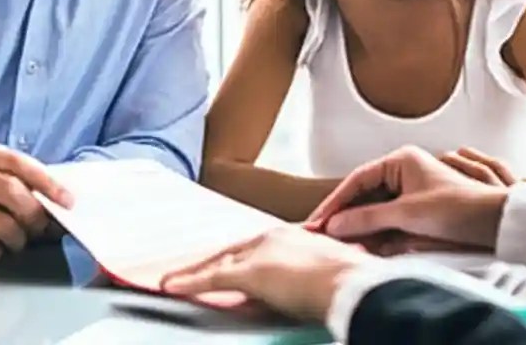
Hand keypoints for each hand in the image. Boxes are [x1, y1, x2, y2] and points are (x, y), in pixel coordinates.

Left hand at [161, 226, 375, 322]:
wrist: (354, 286)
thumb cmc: (350, 285)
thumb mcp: (326, 274)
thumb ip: (306, 276)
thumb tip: (298, 289)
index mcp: (293, 236)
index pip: (251, 247)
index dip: (232, 258)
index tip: (219, 264)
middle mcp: (274, 237)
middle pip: (230, 252)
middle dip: (207, 263)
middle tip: (184, 271)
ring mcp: (261, 254)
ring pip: (218, 264)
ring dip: (193, 273)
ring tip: (172, 280)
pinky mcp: (251, 273)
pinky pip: (212, 278)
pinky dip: (189, 282)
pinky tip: (171, 286)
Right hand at [306, 146, 508, 250]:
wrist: (497, 224)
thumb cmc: (459, 208)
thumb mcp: (406, 214)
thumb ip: (367, 219)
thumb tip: (335, 225)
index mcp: (401, 161)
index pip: (356, 181)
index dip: (334, 203)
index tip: (318, 221)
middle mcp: (405, 173)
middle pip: (364, 197)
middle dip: (346, 219)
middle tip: (325, 236)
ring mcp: (412, 193)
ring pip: (377, 212)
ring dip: (362, 229)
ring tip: (344, 245)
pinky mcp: (420, 213)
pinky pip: (390, 223)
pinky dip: (378, 235)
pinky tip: (366, 248)